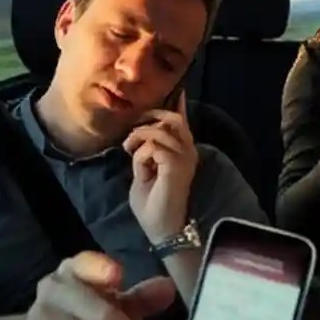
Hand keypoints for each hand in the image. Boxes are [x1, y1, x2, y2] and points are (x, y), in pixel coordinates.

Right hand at [14, 251, 175, 319]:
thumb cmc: (82, 317)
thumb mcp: (113, 304)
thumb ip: (141, 298)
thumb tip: (168, 288)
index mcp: (75, 270)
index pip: (87, 263)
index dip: (102, 270)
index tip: (117, 277)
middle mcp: (53, 287)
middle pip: (104, 316)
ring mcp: (38, 316)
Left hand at [124, 90, 198, 244]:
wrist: (162, 229)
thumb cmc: (153, 204)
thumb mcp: (146, 169)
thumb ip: (147, 150)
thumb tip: (142, 132)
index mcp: (183, 152)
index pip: (182, 122)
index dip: (178, 106)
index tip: (179, 91)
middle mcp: (189, 151)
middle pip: (172, 119)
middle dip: (149, 120)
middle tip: (132, 137)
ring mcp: (185, 158)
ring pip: (160, 130)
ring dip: (139, 139)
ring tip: (130, 153)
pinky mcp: (176, 165)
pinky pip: (153, 146)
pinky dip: (140, 155)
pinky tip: (142, 170)